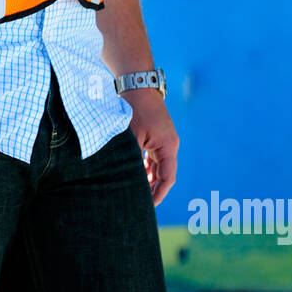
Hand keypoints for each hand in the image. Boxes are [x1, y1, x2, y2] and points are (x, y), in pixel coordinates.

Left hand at [123, 90, 178, 206]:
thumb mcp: (130, 137)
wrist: (135, 85)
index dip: (158, 194)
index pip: (168, 178)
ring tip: (134, 192)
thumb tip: (123, 179)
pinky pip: (152, 157)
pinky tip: (133, 175)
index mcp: (168, 146)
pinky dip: (143, 167)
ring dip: (147, 178)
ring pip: (157, 166)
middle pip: (163, 174)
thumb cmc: (133, 109)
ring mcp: (162, 140)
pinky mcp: (154, 135)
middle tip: (139, 203)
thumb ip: (129, 159)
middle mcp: (168, 144)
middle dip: (152, 189)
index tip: (148, 206)